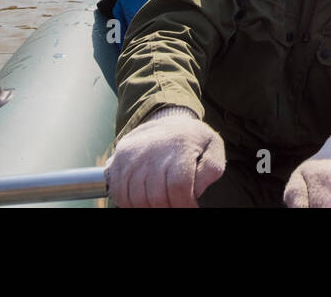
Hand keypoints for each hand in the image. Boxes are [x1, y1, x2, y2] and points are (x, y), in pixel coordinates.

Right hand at [105, 106, 225, 206]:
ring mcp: (132, 155)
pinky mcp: (117, 160)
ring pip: (137, 198)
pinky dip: (131, 203)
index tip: (191, 208)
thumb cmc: (193, 141)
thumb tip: (196, 190)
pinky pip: (119, 193)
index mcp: (180, 144)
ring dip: (150, 207)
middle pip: (157, 197)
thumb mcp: (213, 147)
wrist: (167, 121)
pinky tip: (146, 200)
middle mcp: (153, 149)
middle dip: (169, 208)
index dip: (184, 205)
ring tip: (163, 203)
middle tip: (176, 206)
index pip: (178, 186)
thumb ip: (211, 169)